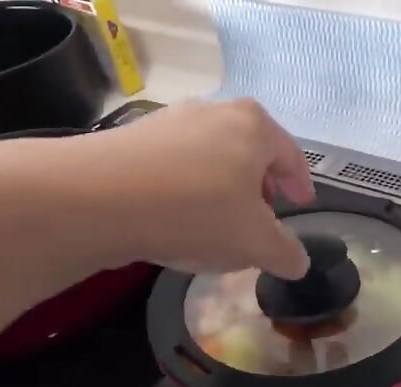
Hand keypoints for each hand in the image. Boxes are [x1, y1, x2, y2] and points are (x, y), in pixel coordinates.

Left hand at [64, 98, 315, 278]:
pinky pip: (174, 166)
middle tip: (260, 220)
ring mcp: (170, 121)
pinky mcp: (133, 138)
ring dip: (219, 189)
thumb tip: (298, 261)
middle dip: (258, 187)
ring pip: (210, 158)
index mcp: (255, 127)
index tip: (301, 204)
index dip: (300, 185)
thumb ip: (285, 253)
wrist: (99, 198)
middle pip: (249, 153)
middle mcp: (215, 112)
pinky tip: (174, 222)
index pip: (291, 156)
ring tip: (215, 226)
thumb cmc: (197, 213)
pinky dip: (184, 190)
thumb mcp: (255, 244)